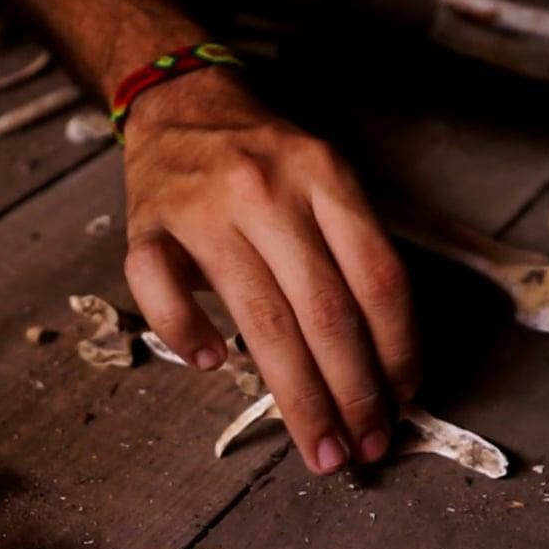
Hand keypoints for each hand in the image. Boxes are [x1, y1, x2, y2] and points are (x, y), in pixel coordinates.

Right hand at [121, 69, 419, 473]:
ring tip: (318, 444)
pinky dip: (187, 333)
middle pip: (324, 310)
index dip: (397, 350)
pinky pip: (161, 290)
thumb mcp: (324, 181)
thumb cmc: (264, 160)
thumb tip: (386, 365)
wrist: (180, 102)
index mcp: (325, 176)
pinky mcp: (146, 225)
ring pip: (258, 317)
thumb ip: (352, 253)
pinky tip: (211, 365)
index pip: (377, 279)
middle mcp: (268, 190)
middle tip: (364, 446)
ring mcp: (204, 208)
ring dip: (295, 395)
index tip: (401, 401)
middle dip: (351, 391)